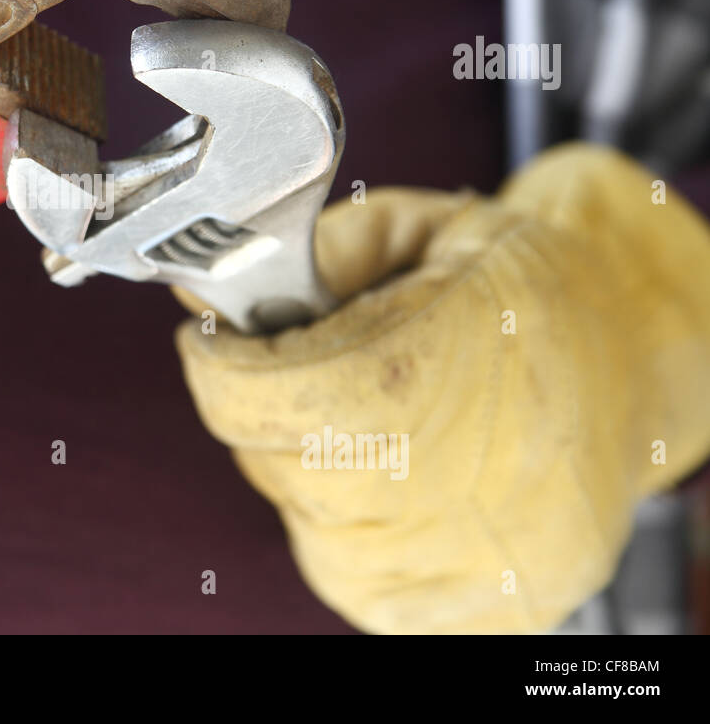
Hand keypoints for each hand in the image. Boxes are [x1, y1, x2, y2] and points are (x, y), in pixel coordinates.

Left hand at [175, 144, 709, 631]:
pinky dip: (354, 522)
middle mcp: (435, 488)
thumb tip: (201, 286)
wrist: (637, 358)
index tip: (216, 337)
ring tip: (381, 418)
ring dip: (313, 465)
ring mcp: (455, 563)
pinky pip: (353, 573)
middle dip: (271, 405)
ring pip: (303, 518)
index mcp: (419, 378)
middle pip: (271, 458)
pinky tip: (401, 475)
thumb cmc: (532, 291)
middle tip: (319, 365)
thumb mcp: (419, 229)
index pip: (248, 399)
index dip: (217, 360)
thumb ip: (304, 256)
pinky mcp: (475, 610)